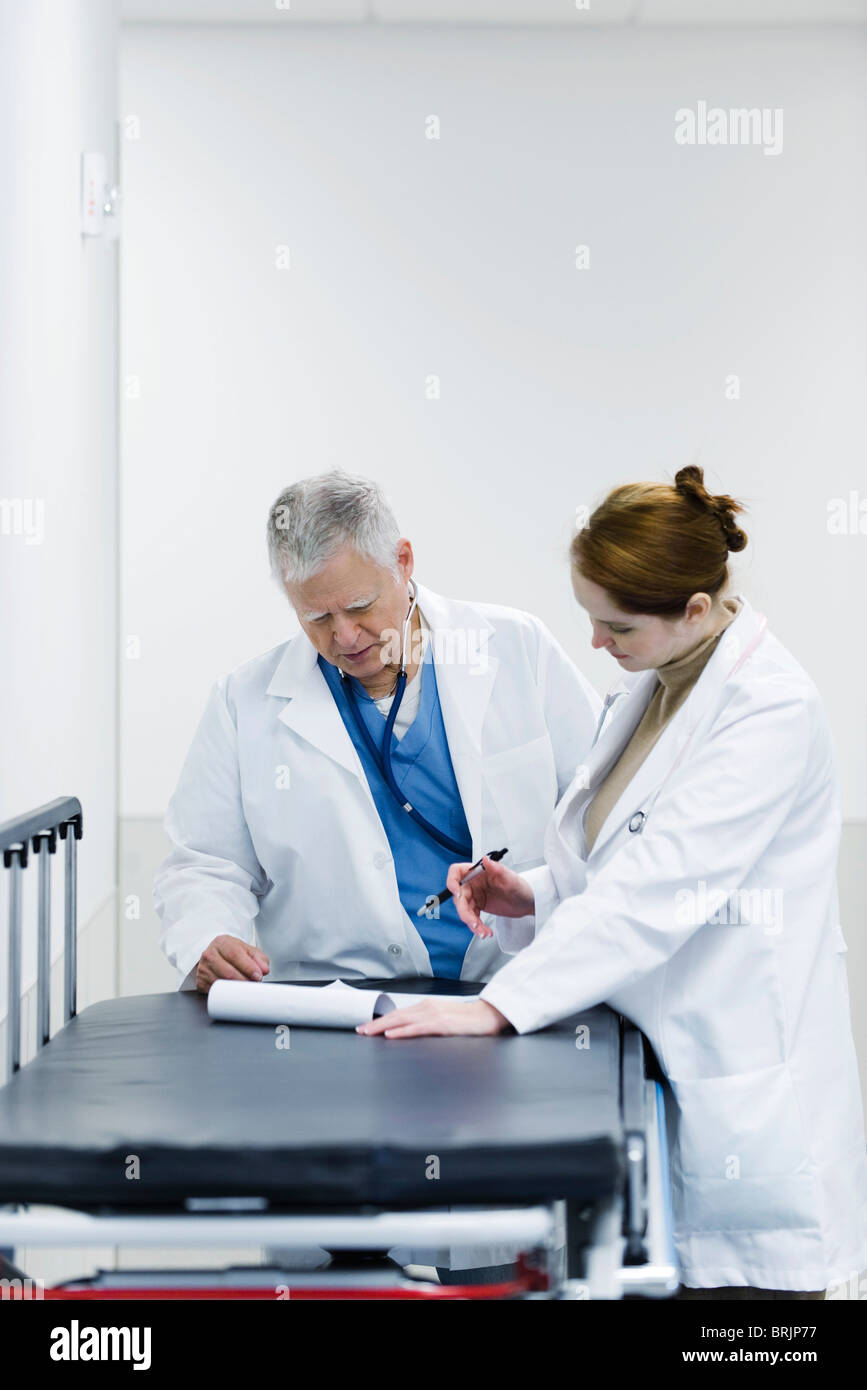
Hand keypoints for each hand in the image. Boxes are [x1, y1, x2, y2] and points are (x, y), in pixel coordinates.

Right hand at [195, 935, 270, 991]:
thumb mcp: (247, 950)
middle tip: (254, 984)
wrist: (216, 956)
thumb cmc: (233, 953)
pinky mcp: (201, 982)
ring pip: (221, 984)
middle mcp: (209, 954)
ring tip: (246, 987)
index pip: (235, 955)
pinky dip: (227, 995)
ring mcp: (203, 969)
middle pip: (228, 972)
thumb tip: (264, 969)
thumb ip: (259, 958)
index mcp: (222, 943)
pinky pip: (215, 992)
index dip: (248, 967)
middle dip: (244, 981)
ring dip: (237, 990)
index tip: (258, 975)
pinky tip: (234, 992)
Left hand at [356, 998, 509, 1038]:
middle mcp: (428, 1007)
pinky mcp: (442, 1024)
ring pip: (402, 1020)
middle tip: (359, 1029)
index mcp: (428, 1006)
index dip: (381, 1019)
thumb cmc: (468, 1020)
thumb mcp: (444, 1020)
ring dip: (382, 1026)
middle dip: (376, 1022)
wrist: (490, 1015)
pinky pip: (418, 1028)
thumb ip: (427, 1024)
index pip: (399, 1013)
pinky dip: (402, 1031)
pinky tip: (390, 1035)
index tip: (366, 1025)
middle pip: (396, 1015)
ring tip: (367, 1031)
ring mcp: (435, 1015)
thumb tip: (410, 1031)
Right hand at [446, 855, 534, 937]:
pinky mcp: (478, 906)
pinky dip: (477, 926)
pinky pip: (471, 917)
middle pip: (458, 896)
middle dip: (464, 912)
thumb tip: (485, 860)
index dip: (452, 881)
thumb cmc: (521, 886)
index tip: (456, 893)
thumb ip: (497, 869)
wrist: (528, 902)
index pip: (457, 872)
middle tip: (474, 923)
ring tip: (483, 932)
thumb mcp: (510, 878)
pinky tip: (485, 932)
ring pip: (464, 910)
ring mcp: (475, 895)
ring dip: (471, 923)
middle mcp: (474, 882)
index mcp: (478, 872)